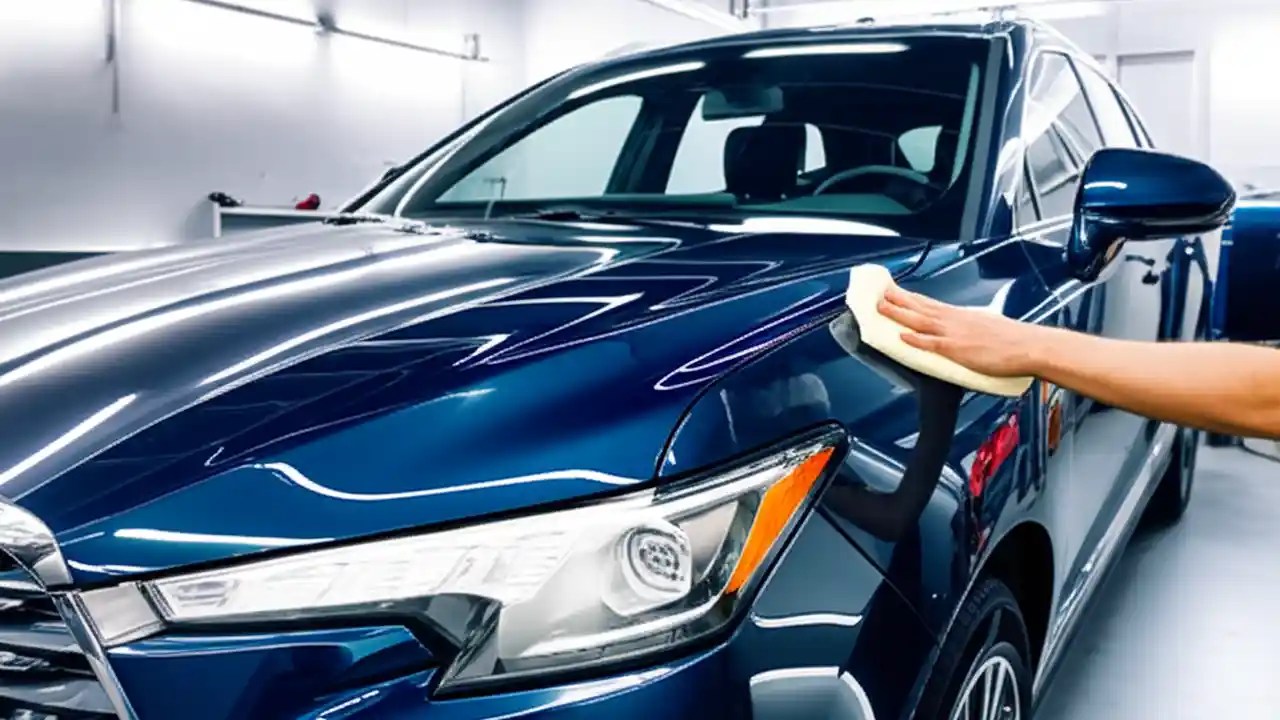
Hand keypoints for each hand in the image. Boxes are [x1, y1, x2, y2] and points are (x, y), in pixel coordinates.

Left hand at [876, 284, 1051, 376]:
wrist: (1028, 346)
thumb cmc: (1012, 339)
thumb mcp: (987, 324)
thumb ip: (970, 326)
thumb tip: (964, 328)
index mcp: (960, 315)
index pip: (929, 302)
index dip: (909, 297)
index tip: (894, 290)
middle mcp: (954, 320)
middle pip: (920, 306)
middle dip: (897, 299)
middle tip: (878, 292)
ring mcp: (954, 333)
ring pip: (920, 320)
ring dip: (899, 313)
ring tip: (880, 307)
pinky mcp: (958, 349)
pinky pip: (931, 343)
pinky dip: (915, 339)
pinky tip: (901, 336)